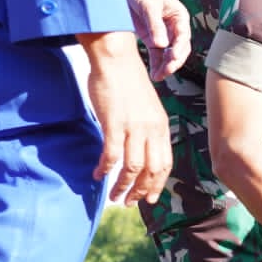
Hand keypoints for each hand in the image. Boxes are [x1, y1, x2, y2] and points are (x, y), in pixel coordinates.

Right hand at [78, 31, 171, 203]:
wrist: (116, 59)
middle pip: (152, 170)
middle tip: (129, 202)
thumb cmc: (127, 82)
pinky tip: (97, 175)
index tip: (149, 197)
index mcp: (161, 126)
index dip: (157, 183)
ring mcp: (134, 127)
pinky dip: (105, 169)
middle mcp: (152, 129)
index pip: (165, 163)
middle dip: (141, 191)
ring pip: (133, 167)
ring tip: (114, 196)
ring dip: (123, 186)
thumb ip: (147, 127)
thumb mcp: (146, 107)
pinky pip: (111, 155)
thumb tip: (141, 146)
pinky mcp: (114, 124)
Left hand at [127, 0, 190, 79]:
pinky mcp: (153, 39)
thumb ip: (155, 25)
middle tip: (165, 72)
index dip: (179, 48)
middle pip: (180, 49)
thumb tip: (162, 46)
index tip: (172, 58)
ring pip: (170, 54)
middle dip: (174, 62)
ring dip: (166, 66)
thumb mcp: (149, 6)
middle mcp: (175, 27)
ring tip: (158, 76)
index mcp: (179, 17)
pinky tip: (153, 74)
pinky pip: (158, 55)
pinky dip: (156, 65)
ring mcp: (164, 34)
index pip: (183, 36)